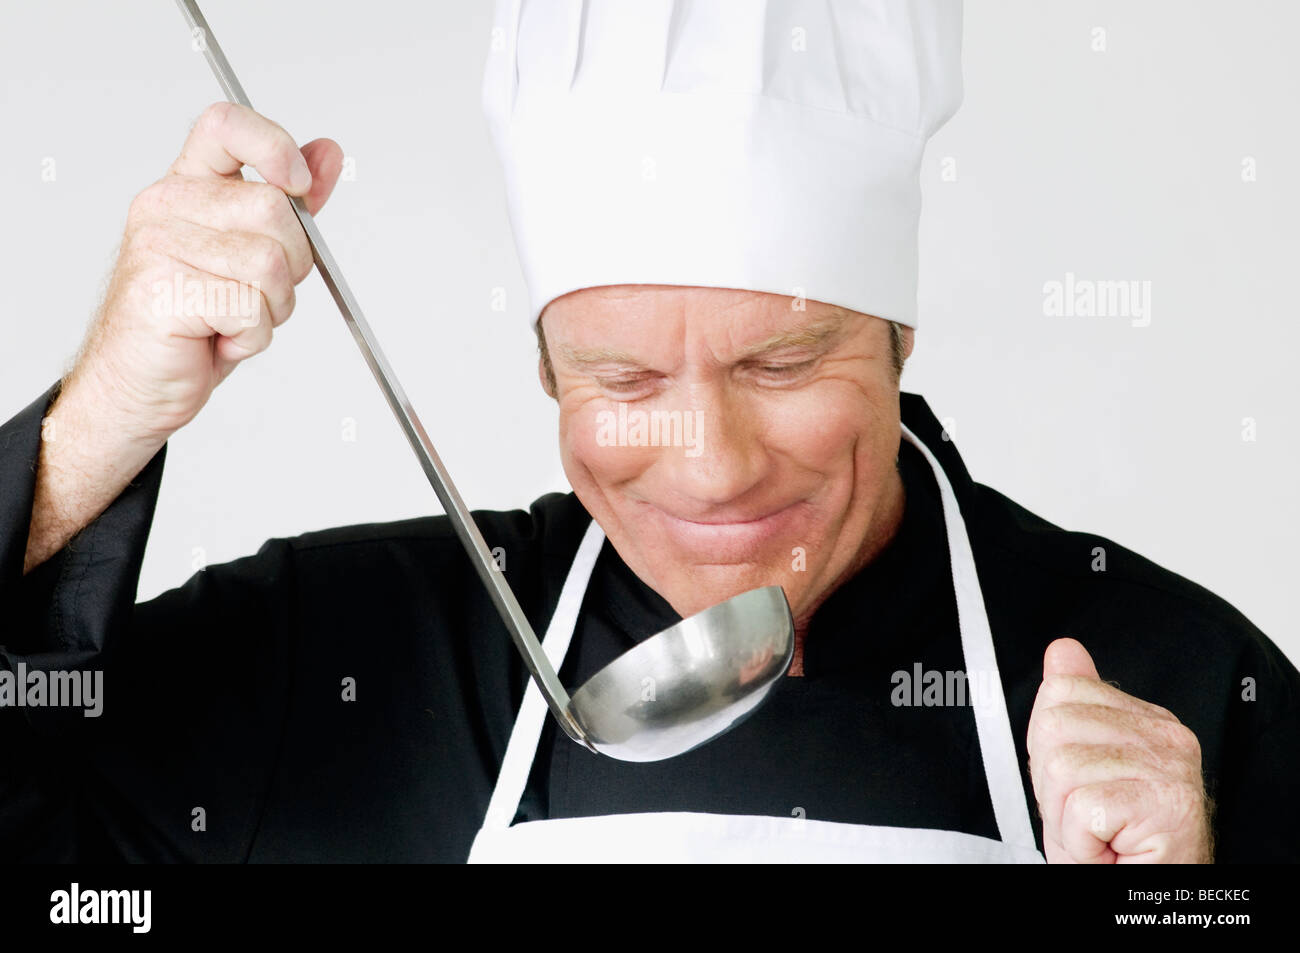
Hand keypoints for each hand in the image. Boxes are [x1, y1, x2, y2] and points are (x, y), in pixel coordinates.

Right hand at [77, 101, 343, 441]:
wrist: (139, 383)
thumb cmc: (195, 323)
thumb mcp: (254, 256)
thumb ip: (292, 205)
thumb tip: (329, 153)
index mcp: (188, 185)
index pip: (227, 125)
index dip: (276, 147)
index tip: (300, 184)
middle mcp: (166, 204)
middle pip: (274, 209)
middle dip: (292, 265)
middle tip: (258, 292)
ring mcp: (159, 246)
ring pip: (269, 265)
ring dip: (272, 308)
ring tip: (234, 319)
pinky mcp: (162, 291)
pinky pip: (250, 308)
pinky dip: (251, 337)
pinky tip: (219, 339)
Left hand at [1027, 638, 1211, 862]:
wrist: (1153, 895)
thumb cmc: (1118, 843)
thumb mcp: (1080, 769)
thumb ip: (1073, 705)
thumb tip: (1063, 649)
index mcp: (1147, 720)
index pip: (1062, 691)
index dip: (1047, 745)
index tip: (1076, 784)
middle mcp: (1167, 737)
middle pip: (1054, 727)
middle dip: (1050, 783)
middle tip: (1086, 817)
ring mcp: (1170, 769)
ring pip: (1061, 768)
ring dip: (1064, 818)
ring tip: (1099, 836)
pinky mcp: (1165, 804)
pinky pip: (1081, 809)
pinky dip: (1080, 842)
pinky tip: (1109, 851)